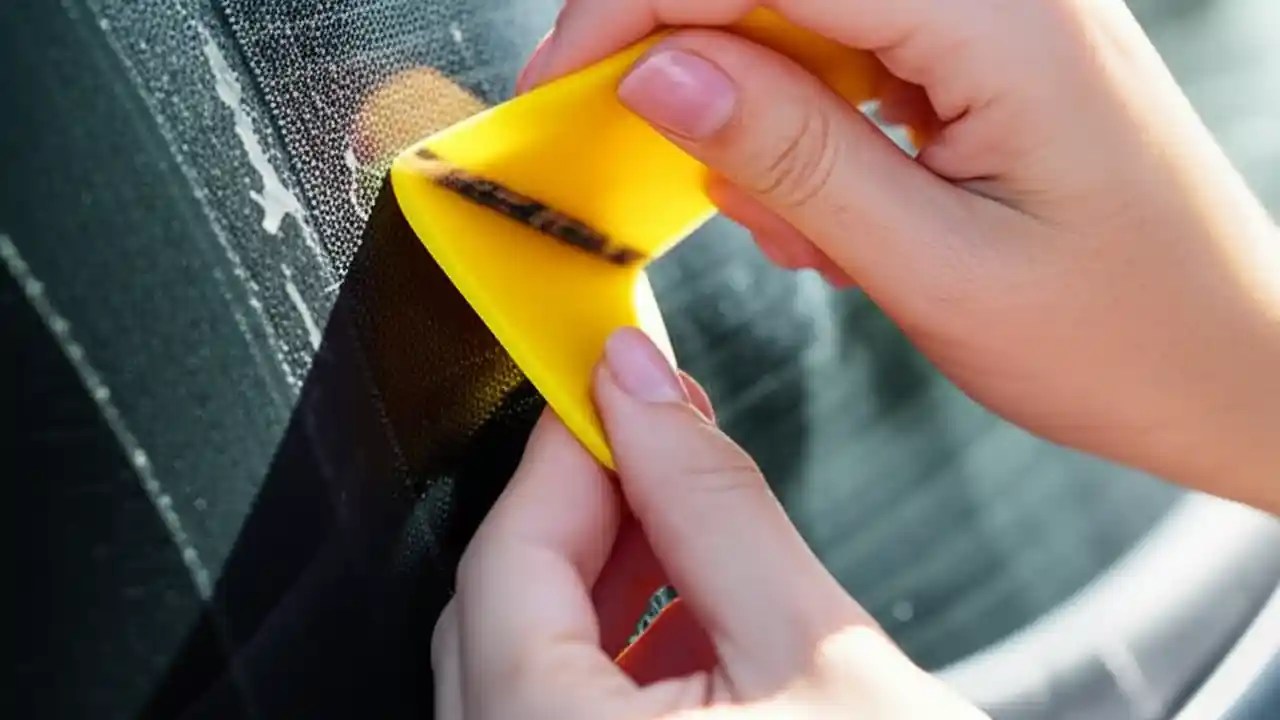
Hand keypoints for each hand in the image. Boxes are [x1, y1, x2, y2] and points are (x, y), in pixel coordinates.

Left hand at [433, 328, 986, 718]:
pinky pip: (558, 712)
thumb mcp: (816, 652)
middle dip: (579, 509)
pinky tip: (682, 614)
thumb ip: (712, 507)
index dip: (564, 453)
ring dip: (597, 577)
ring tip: (680, 518)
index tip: (612, 385)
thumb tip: (644, 391)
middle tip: (654, 441)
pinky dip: (611, 651)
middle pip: (498, 610)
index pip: (507, 562)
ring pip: (523, 662)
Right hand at [518, 1, 1279, 511]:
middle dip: (692, 61)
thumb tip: (658, 73)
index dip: (637, 7)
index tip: (563, 83)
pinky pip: (848, 56)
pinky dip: (807, 134)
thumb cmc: (1125, 335)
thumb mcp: (935, 265)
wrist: (1237, 367)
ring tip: (805, 234)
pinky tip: (839, 218)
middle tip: (677, 170)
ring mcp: (994, 14)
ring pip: (800, 18)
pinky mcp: (984, 51)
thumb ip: (792, 155)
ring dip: (758, 118)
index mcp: (1002, 13)